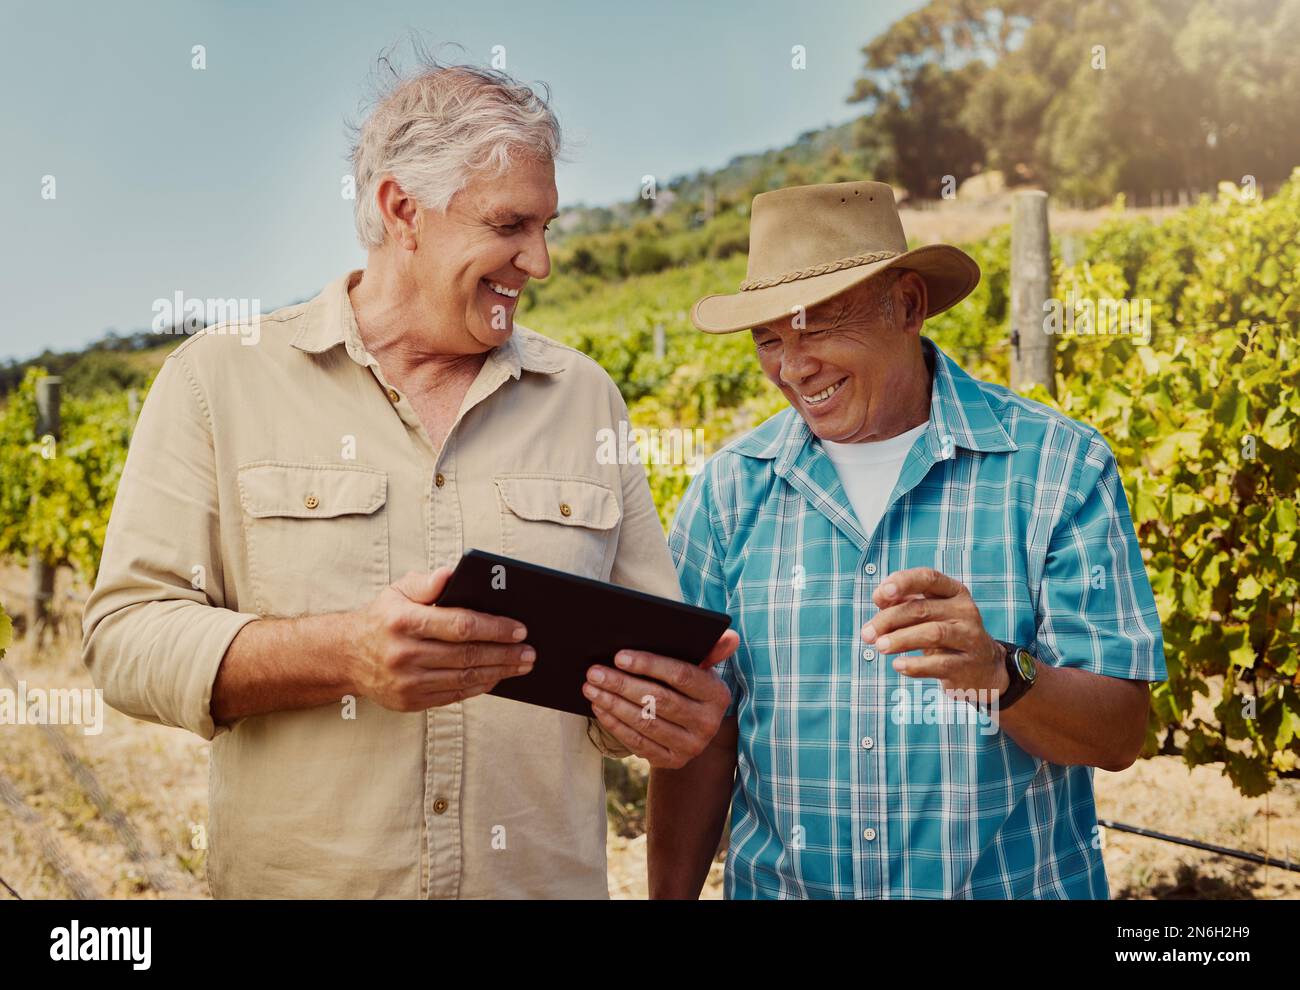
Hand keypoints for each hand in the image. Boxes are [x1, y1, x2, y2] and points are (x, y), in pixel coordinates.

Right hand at [347, 568, 535, 711]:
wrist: (347, 656)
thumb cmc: (384, 618)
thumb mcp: (398, 591)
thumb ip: (427, 582)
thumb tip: (450, 574)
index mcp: (404, 621)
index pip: (460, 625)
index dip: (494, 628)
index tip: (520, 629)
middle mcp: (404, 653)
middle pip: (467, 655)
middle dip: (505, 654)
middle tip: (530, 652)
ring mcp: (406, 681)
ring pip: (464, 678)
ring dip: (499, 672)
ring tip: (521, 665)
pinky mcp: (409, 701)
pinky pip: (453, 695)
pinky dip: (479, 687)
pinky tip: (497, 677)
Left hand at [583, 629, 738, 767]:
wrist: (691, 730)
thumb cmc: (689, 688)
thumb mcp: (702, 668)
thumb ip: (711, 649)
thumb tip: (730, 635)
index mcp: (717, 694)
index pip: (681, 675)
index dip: (649, 665)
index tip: (619, 656)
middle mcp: (709, 723)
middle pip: (659, 700)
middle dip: (622, 684)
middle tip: (594, 671)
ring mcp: (691, 746)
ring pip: (645, 722)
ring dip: (613, 703)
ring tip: (591, 687)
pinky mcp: (673, 761)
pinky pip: (638, 742)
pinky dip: (615, 723)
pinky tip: (599, 708)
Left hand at [861, 567, 1009, 694]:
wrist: (982, 667)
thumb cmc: (945, 633)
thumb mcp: (929, 613)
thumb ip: (904, 603)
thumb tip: (879, 599)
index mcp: (954, 591)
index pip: (928, 578)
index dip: (902, 582)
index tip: (879, 595)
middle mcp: (965, 611)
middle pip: (922, 609)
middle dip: (889, 620)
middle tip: (867, 634)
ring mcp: (969, 638)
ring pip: (933, 633)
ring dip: (901, 639)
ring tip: (879, 646)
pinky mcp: (968, 666)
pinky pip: (939, 664)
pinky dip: (915, 665)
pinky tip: (898, 666)